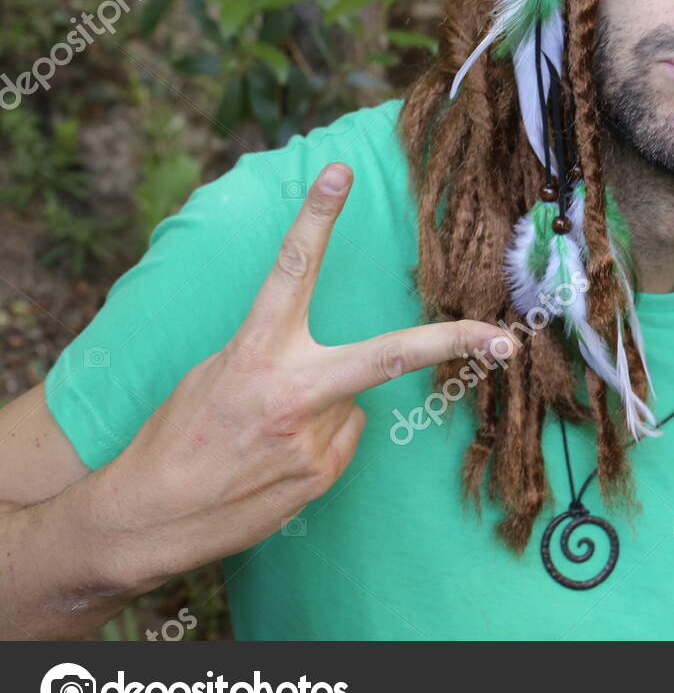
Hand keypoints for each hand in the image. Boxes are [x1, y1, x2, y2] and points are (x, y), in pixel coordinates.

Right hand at [91, 162, 514, 593]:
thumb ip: (275, 356)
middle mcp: (293, 391)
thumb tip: (328, 367)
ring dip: (322, 412)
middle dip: (454, 343)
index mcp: (254, 352)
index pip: (290, 269)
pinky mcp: (322, 475)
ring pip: (351, 404)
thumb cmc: (178, 434)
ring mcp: (314, 439)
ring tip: (264, 438)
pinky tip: (272, 462)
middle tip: (505, 338)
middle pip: (390, 354)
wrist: (148, 518)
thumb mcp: (213, 374)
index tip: (339, 174)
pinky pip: (340, 440)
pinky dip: (316, 445)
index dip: (316, 218)